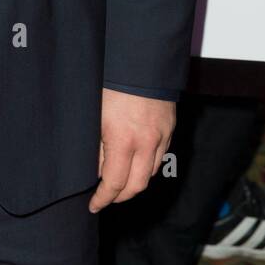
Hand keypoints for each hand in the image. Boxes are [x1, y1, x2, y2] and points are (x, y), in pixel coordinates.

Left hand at [89, 89, 174, 211]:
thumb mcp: (94, 115)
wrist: (140, 60)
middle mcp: (146, 142)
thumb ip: (96, 146)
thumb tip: (96, 170)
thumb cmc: (111, 83)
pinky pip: (160, 156)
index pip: (114, 183)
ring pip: (150, 172)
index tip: (94, 204)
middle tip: (106, 198)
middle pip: (137, 186)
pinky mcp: (170, 128)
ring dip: (135, 181)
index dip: (103, 198)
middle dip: (120, 196)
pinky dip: (148, 165)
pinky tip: (136, 162)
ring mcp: (161, 136)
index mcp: (122, 140)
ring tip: (120, 181)